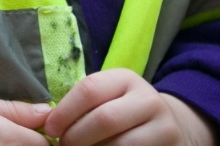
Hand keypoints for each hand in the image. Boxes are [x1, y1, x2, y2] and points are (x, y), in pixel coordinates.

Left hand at [44, 69, 216, 145]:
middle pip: (104, 119)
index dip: (64, 112)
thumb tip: (48, 121)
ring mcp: (163, 127)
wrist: (171, 125)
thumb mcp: (108, 97)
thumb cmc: (124, 111)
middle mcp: (148, 100)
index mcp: (126, 79)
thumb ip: (83, 102)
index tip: (50, 129)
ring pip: (120, 144)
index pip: (89, 90)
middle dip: (77, 136)